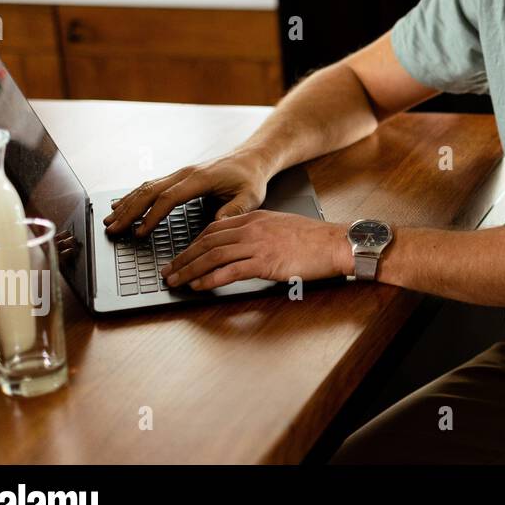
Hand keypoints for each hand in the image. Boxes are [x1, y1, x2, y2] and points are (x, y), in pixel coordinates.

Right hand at [103, 147, 273, 237]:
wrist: (252, 158)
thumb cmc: (251, 178)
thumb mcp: (251, 196)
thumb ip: (235, 211)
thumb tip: (217, 224)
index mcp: (200, 179)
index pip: (169, 198)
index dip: (152, 216)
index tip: (139, 233)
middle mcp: (186, 174)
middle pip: (150, 191)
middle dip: (129, 211)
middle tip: (112, 228)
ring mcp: (181, 173)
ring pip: (147, 187)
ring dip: (127, 204)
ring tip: (110, 219)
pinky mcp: (180, 177)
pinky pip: (152, 185)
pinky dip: (135, 196)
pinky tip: (123, 205)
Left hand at [159, 210, 352, 290]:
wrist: (336, 243)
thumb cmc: (315, 240)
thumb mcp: (283, 228)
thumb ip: (261, 234)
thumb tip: (246, 249)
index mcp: (256, 218)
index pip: (214, 228)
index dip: (194, 243)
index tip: (182, 254)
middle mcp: (252, 228)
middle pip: (207, 241)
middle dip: (183, 256)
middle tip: (167, 269)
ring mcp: (257, 244)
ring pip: (212, 256)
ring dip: (189, 269)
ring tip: (175, 281)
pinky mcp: (265, 262)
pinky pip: (229, 271)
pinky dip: (210, 279)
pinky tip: (198, 286)